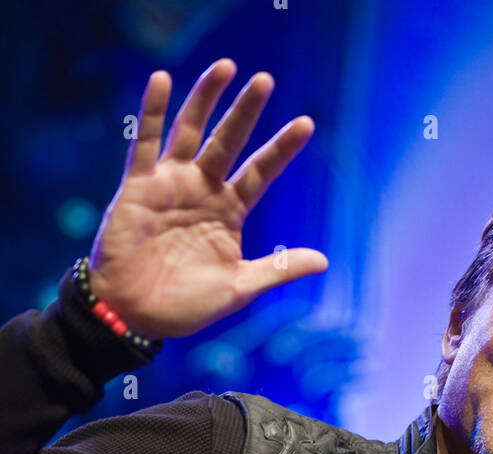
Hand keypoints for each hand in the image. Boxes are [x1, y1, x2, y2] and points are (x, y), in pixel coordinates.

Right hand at [87, 58, 327, 338]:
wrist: (136, 315)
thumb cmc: (186, 305)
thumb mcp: (240, 287)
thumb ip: (278, 269)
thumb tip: (324, 261)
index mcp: (229, 213)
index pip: (261, 172)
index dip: (282, 149)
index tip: (306, 124)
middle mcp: (202, 191)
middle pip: (228, 142)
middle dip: (245, 112)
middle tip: (266, 81)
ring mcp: (171, 185)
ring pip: (191, 131)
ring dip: (206, 98)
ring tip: (226, 66)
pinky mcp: (140, 187)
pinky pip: (146, 143)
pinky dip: (154, 112)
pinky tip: (163, 80)